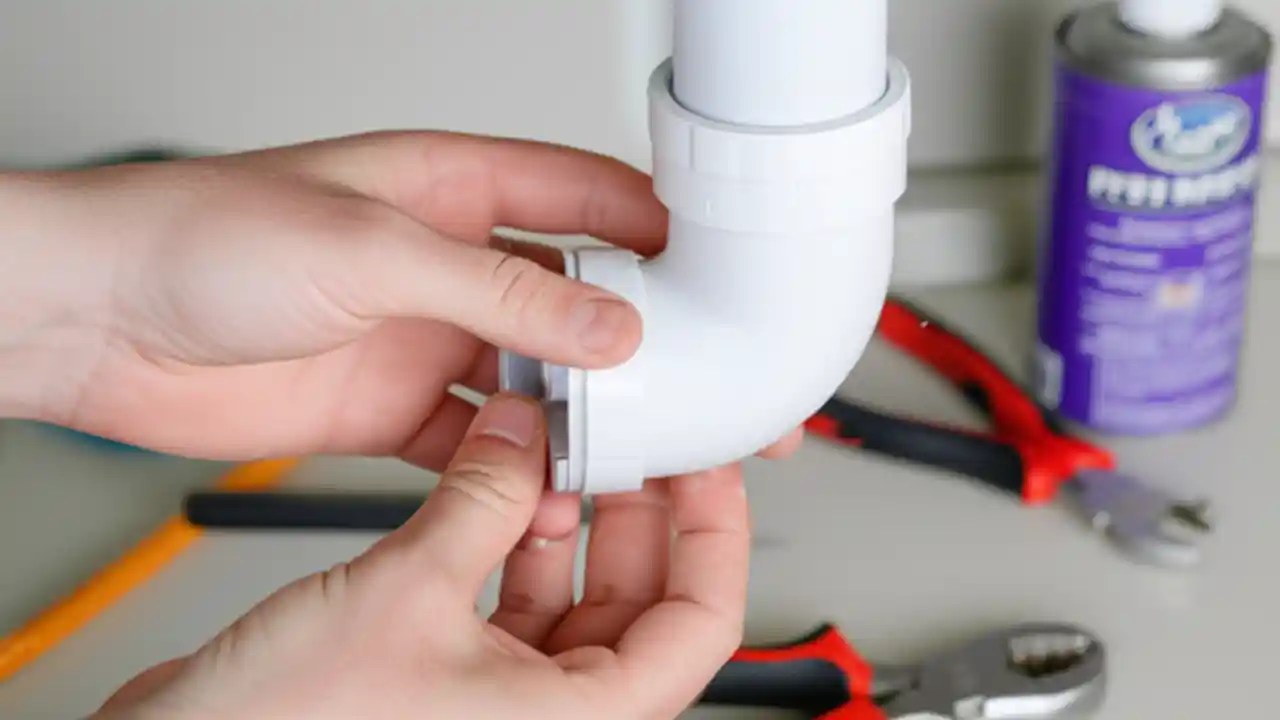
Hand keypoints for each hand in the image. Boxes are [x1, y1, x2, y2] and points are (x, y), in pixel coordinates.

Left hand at [0, 130, 799, 467]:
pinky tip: (553, 484)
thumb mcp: (372, 248)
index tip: (724, 275)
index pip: (586, 196)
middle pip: (575, 299)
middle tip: (709, 384)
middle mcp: (446, 262)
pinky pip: (480, 440)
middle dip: (647, 342)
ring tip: (645, 447)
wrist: (97, 322)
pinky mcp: (390, 405)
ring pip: (537, 379)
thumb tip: (608, 321)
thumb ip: (500, 288)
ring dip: (588, 415)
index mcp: (451, 187)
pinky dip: (521, 466)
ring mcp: (422, 337)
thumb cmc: (201, 237)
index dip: (661, 232)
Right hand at [94, 394, 751, 719]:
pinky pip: (508, 596)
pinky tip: (496, 482)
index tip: (708, 467)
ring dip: (565, 516)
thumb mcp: (406, 592)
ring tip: (560, 444)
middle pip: (638, 600)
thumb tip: (524, 435)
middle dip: (634, 511)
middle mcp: (548, 715)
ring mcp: (498, 696)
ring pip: (571, 593)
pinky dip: (507, 537)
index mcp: (575, 719)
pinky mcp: (447, 672)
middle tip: (632, 435)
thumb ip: (482, 501)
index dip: (715, 537)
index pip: (700, 625)